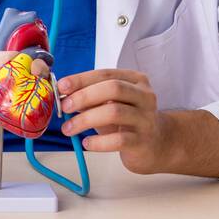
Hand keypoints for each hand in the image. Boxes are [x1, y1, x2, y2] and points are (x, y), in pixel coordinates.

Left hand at [57, 69, 174, 174]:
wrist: (157, 144)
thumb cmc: (128, 121)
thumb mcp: (111, 104)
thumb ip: (92, 98)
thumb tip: (64, 96)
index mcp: (136, 80)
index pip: (106, 74)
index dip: (82, 79)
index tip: (61, 87)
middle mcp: (144, 96)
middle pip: (113, 88)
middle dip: (84, 96)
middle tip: (65, 107)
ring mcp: (146, 118)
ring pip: (114, 112)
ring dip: (86, 119)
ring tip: (68, 129)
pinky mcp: (143, 141)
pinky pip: (118, 140)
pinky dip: (98, 142)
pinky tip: (87, 143)